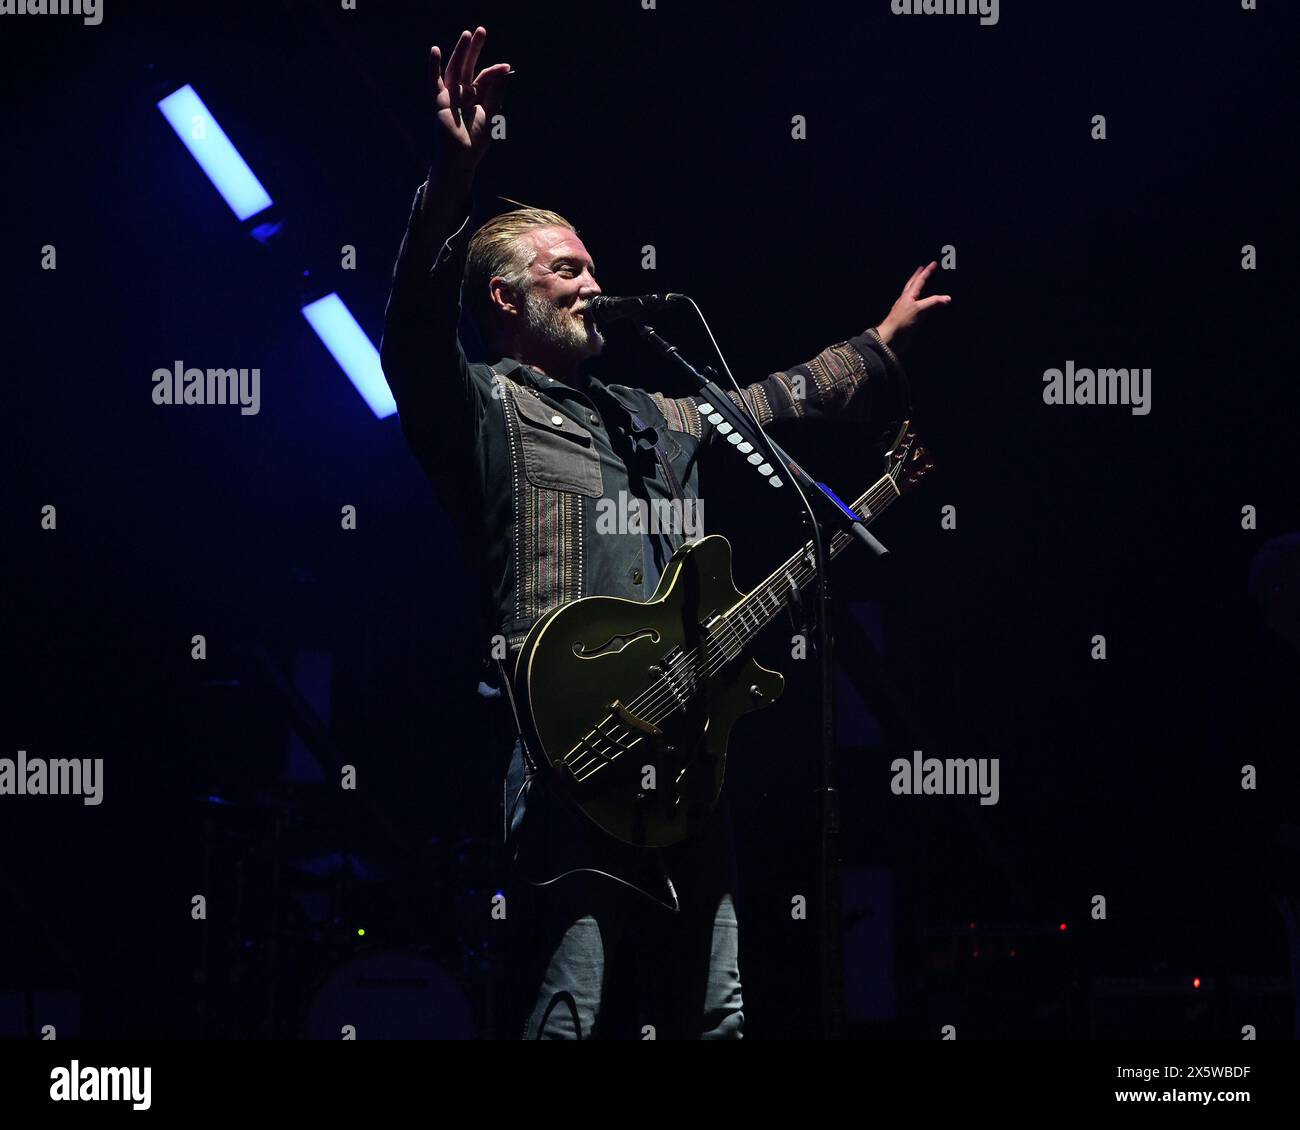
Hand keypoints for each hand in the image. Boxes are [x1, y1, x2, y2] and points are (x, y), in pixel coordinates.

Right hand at [429, 26, 511, 172]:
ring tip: (468, 35)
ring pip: (454, 69)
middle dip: (474, 49)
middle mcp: (462, 94)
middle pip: (467, 66)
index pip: (484, 77)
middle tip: (481, 30)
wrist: (462, 158)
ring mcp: (450, 96)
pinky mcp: (439, 101)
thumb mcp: (492, 113)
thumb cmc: (476, 141)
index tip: (506, 67)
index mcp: (475, 97)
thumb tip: (504, 69)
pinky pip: (434, 81)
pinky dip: (434, 66)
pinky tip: (436, 51)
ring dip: (460, 52)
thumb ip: (496, 91)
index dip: (494, 71)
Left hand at [875, 261, 950, 346]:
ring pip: (911, 293)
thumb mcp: (919, 309)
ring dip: (916, 286)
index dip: (927, 272)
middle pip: (912, 284)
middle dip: (918, 275)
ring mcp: (905, 308)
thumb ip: (933, 302)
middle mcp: (906, 299)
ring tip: (919, 282)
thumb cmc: (902, 321)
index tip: (933, 263)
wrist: (891, 338)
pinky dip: (918, 300)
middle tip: (921, 268)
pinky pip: (914, 305)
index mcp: (909, 295)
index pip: (920, 280)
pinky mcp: (906, 317)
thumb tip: (947, 298)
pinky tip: (919, 303)